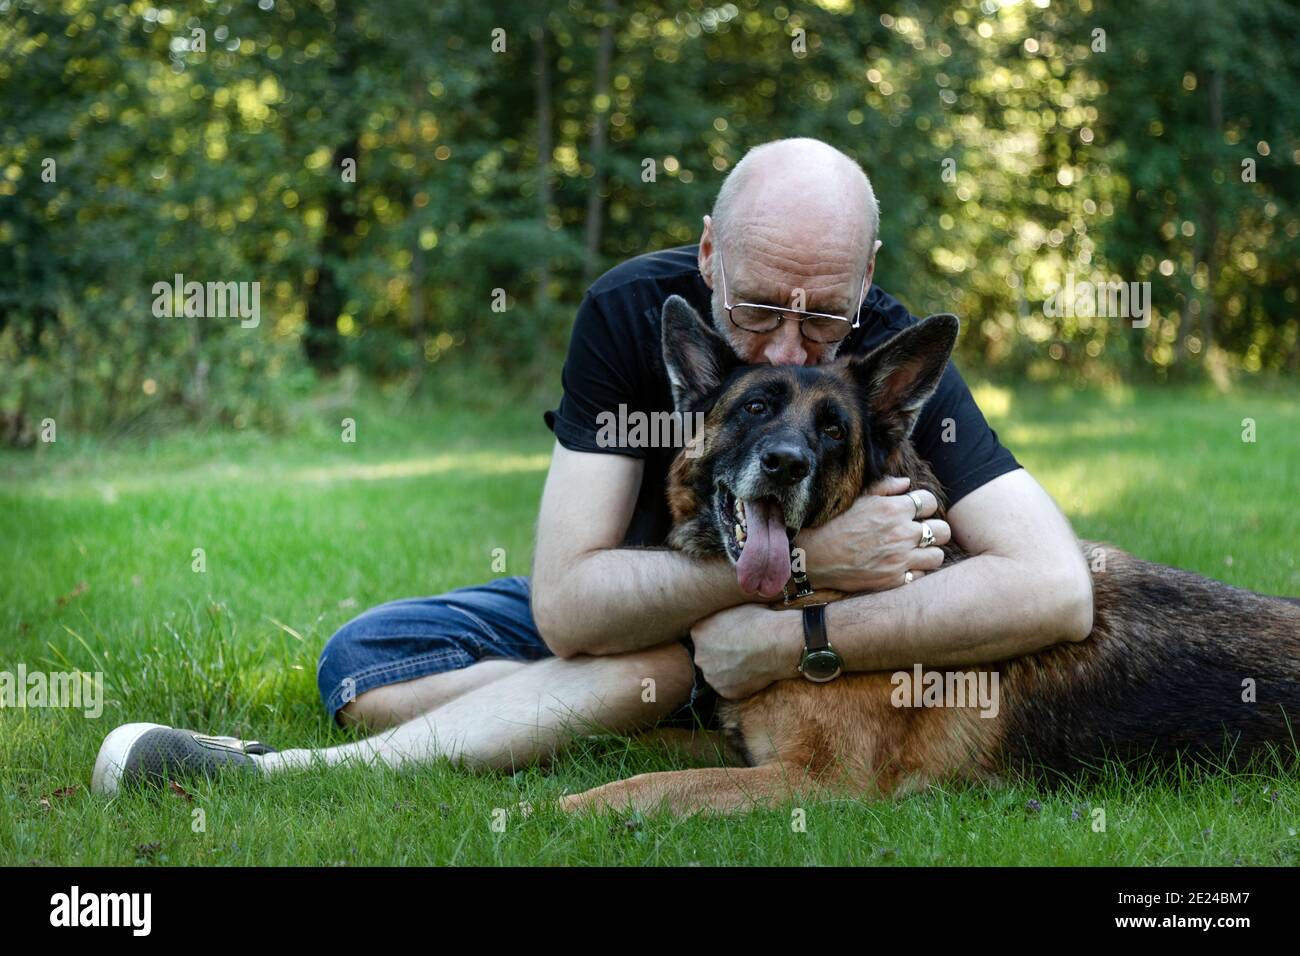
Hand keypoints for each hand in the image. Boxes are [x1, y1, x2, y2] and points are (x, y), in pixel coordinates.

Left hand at [689, 603, 797, 699]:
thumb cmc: (759, 621)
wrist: (779, 643)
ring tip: (749, 660)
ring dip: (729, 669)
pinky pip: (730, 687)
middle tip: (741, 649)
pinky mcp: (726, 691)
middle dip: (721, 654)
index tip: (733, 636)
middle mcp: (700, 656)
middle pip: (707, 656)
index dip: (719, 635)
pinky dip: (740, 682)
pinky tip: (753, 671)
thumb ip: (720, 618)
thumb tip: (723, 621)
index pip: (703, 636)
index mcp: (698, 632)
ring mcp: (712, 676)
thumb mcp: (734, 609)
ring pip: (717, 673)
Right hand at [793, 475, 950, 592]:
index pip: (930, 502)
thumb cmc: (834, 523)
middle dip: (934, 529)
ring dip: (929, 552)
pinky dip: (915, 571)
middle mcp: (902, 533)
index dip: (924, 506)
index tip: (916, 511)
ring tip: (916, 551)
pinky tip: (902, 566)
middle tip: (921, 533)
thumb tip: (907, 483)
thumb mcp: (858, 498)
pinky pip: (921, 576)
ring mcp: (900, 558)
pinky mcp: (894, 580)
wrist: (814, 555)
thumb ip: (885, 487)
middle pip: (943, 530)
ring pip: (937, 555)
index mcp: (894, 509)